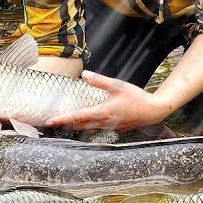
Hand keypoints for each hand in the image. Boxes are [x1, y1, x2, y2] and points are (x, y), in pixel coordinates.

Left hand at [44, 71, 174, 132]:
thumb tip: (84, 74)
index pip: (77, 117)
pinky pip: (97, 128)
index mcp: (102, 112)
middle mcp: (104, 123)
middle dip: (65, 124)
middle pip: (79, 126)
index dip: (62, 119)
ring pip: (87, 128)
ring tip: (64, 123)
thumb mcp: (118, 86)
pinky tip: (86, 121)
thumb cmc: (136, 97)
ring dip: (75, 126)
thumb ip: (100, 81)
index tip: (50, 121)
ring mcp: (109, 127)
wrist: (153, 111)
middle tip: (51, 123)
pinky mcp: (115, 128)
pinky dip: (88, 126)